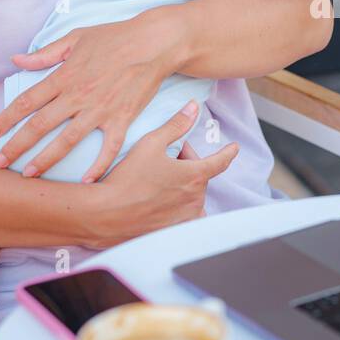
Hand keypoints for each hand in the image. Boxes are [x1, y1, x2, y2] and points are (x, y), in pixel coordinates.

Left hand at [0, 9, 185, 181]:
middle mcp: (78, 95)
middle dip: (15, 146)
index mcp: (64, 76)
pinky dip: (98, 166)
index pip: (26, 101)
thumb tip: (17, 59)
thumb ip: (45, 53)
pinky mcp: (122, 118)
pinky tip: (86, 181)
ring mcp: (100, 109)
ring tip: (29, 175)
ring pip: (66, 141)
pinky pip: (108, 147)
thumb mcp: (75, 38)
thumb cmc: (115, 37)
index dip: (6, 119)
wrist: (153, 42)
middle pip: (39, 125)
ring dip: (45, 160)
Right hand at [80, 102, 238, 246]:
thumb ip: (176, 125)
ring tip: (159, 182)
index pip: (220, 161)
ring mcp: (185, 218)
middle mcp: (195, 199)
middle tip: (161, 160)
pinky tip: (163, 204)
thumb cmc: (127, 177)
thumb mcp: (151, 143)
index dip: (227, 152)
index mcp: (195, 176)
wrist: (105, 214)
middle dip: (185, 165)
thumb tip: (194, 107)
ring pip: (192, 196)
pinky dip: (179, 209)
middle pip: (199, 176)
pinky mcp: (173, 232)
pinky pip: (185, 217)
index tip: (234, 148)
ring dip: (183, 187)